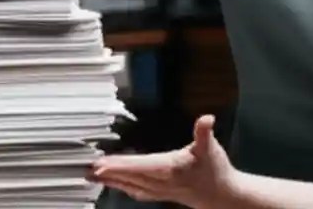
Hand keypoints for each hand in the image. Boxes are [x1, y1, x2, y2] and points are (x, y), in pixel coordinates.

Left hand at [89, 114, 237, 208]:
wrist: (223, 195)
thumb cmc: (216, 170)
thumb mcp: (211, 148)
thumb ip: (204, 132)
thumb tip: (207, 118)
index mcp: (170, 169)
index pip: (140, 166)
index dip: (120, 165)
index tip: (101, 164)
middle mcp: (162, 182)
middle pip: (130, 177)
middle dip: (109, 173)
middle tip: (89, 169)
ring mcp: (160, 190)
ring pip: (131, 185)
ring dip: (112, 181)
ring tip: (94, 177)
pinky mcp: (161, 193)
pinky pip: (138, 191)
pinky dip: (124, 187)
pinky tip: (115, 185)